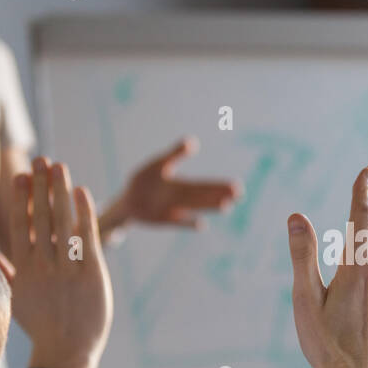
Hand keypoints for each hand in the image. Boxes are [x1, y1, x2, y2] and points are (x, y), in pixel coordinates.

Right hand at [6, 157, 113, 367]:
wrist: (67, 353)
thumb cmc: (42, 326)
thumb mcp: (15, 298)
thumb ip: (5, 270)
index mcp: (23, 269)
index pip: (20, 225)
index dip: (21, 198)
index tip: (20, 174)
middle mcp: (43, 266)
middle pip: (40, 218)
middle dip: (40, 186)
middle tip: (41, 159)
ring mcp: (67, 270)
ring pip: (61, 223)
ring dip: (59, 192)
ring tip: (59, 166)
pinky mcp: (92, 275)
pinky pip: (86, 239)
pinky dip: (84, 215)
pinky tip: (81, 192)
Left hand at [103, 137, 240, 232]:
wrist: (128, 202)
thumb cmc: (142, 180)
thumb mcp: (157, 165)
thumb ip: (174, 154)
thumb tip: (192, 142)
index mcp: (181, 185)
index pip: (204, 185)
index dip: (219, 185)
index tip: (236, 185)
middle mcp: (181, 198)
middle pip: (204, 197)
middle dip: (220, 195)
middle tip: (240, 193)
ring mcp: (174, 210)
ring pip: (195, 208)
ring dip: (210, 207)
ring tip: (227, 206)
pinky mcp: (164, 220)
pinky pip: (179, 222)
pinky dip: (189, 223)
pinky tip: (202, 225)